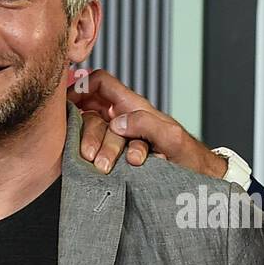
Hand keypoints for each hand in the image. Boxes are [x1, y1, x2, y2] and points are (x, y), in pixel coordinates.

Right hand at [69, 69, 226, 177]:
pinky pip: (94, 154)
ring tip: (103, 169)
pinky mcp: (112, 158)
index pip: (101, 83)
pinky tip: (102, 172)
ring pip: (92, 136)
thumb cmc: (186, 156)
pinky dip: (93, 162)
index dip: (83, 86)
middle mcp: (120, 119)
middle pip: (91, 115)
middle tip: (92, 157)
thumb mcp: (171, 137)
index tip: (70, 102)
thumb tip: (116, 122)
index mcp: (132, 106)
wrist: (193, 181)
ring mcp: (115, 139)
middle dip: (90, 134)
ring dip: (95, 151)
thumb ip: (146, 123)